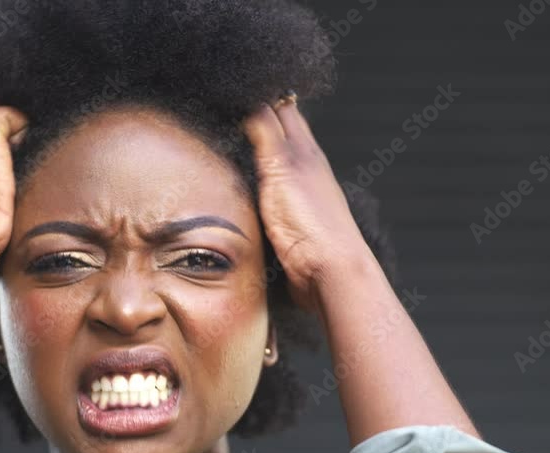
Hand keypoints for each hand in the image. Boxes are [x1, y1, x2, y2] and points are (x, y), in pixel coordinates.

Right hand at [243, 101, 371, 310]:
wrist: (327, 271)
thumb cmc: (311, 220)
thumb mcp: (283, 164)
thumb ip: (266, 130)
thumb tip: (252, 95)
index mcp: (303, 148)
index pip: (281, 108)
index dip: (261, 92)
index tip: (236, 83)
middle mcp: (301, 167)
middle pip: (276, 133)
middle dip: (254, 118)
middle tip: (224, 108)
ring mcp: (294, 194)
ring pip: (268, 163)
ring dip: (248, 153)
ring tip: (222, 142)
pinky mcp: (284, 220)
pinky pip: (261, 193)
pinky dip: (247, 184)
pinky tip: (234, 187)